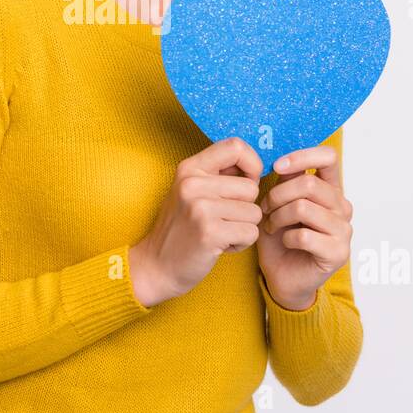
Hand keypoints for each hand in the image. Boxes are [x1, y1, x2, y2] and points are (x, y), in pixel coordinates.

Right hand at [130, 137, 263, 306]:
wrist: (156, 265)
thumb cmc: (181, 228)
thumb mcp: (191, 191)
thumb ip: (218, 175)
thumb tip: (256, 167)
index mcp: (189, 167)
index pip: (236, 146)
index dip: (252, 164)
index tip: (247, 182)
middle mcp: (193, 183)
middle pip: (251, 188)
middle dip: (245, 208)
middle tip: (222, 220)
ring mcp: (200, 208)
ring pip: (254, 213)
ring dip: (243, 228)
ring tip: (219, 233)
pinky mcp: (210, 232)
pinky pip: (250, 233)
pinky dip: (241, 243)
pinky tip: (220, 245)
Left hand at [256, 144, 352, 310]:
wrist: (283, 277)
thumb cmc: (280, 238)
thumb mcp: (279, 204)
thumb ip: (285, 181)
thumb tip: (281, 160)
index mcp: (330, 190)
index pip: (328, 157)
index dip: (301, 156)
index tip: (277, 166)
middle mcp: (342, 207)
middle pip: (308, 184)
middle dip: (277, 195)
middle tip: (265, 209)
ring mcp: (344, 230)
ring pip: (303, 207)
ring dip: (279, 217)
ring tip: (272, 226)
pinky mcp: (338, 253)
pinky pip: (304, 235)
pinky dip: (286, 237)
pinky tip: (285, 242)